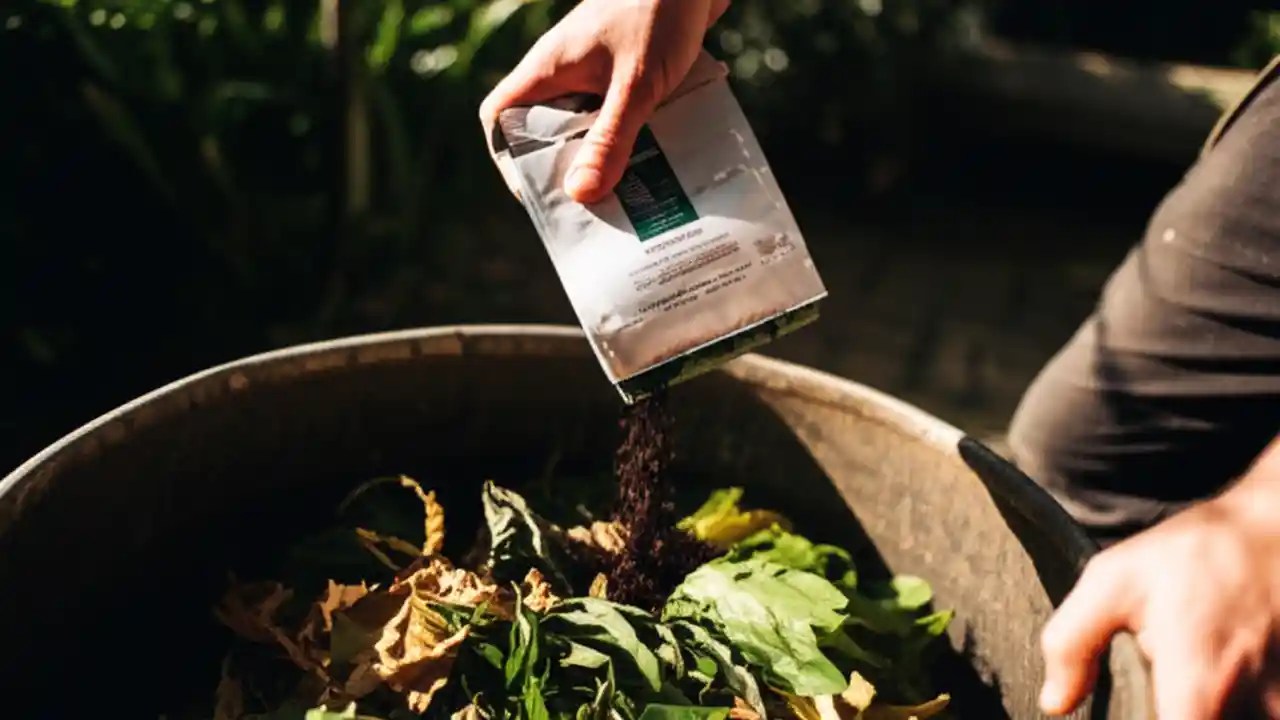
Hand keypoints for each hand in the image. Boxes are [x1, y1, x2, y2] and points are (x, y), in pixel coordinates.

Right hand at [479, 0, 729, 203]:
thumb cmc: (658, 13)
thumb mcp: (636, 86)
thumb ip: (610, 139)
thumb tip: (580, 194)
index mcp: (548, 70)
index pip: (502, 118)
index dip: (510, 159)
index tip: (540, 192)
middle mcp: (565, 72)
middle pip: (547, 132)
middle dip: (567, 170)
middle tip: (594, 209)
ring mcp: (597, 71)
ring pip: (588, 126)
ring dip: (606, 157)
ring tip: (630, 195)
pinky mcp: (629, 71)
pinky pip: (621, 114)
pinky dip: (635, 137)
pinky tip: (662, 161)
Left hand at [1039, 466, 1279, 718]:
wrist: (1276, 530)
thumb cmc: (1194, 554)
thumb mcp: (1113, 582)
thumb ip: (1073, 645)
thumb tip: (1055, 701)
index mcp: (1199, 688)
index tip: (1137, 704)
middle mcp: (1254, 708)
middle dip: (1172, 707)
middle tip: (1167, 668)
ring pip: (1231, 715)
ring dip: (1207, 701)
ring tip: (1197, 657)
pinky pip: (1256, 709)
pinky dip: (1234, 696)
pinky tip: (1221, 660)